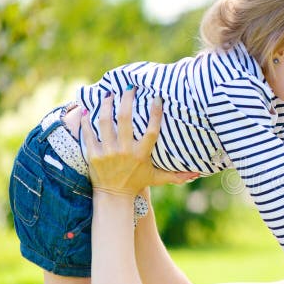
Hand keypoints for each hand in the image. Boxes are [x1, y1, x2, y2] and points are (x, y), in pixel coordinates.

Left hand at [81, 88, 197, 196]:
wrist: (113, 196)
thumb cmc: (136, 183)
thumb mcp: (157, 178)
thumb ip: (176, 175)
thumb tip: (196, 175)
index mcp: (141, 154)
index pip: (151, 131)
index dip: (155, 114)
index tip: (157, 98)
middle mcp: (125, 152)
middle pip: (125, 120)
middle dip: (126, 100)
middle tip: (129, 87)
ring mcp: (107, 153)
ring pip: (105, 123)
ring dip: (106, 105)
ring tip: (108, 94)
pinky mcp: (93, 155)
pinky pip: (89, 134)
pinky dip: (87, 120)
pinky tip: (88, 108)